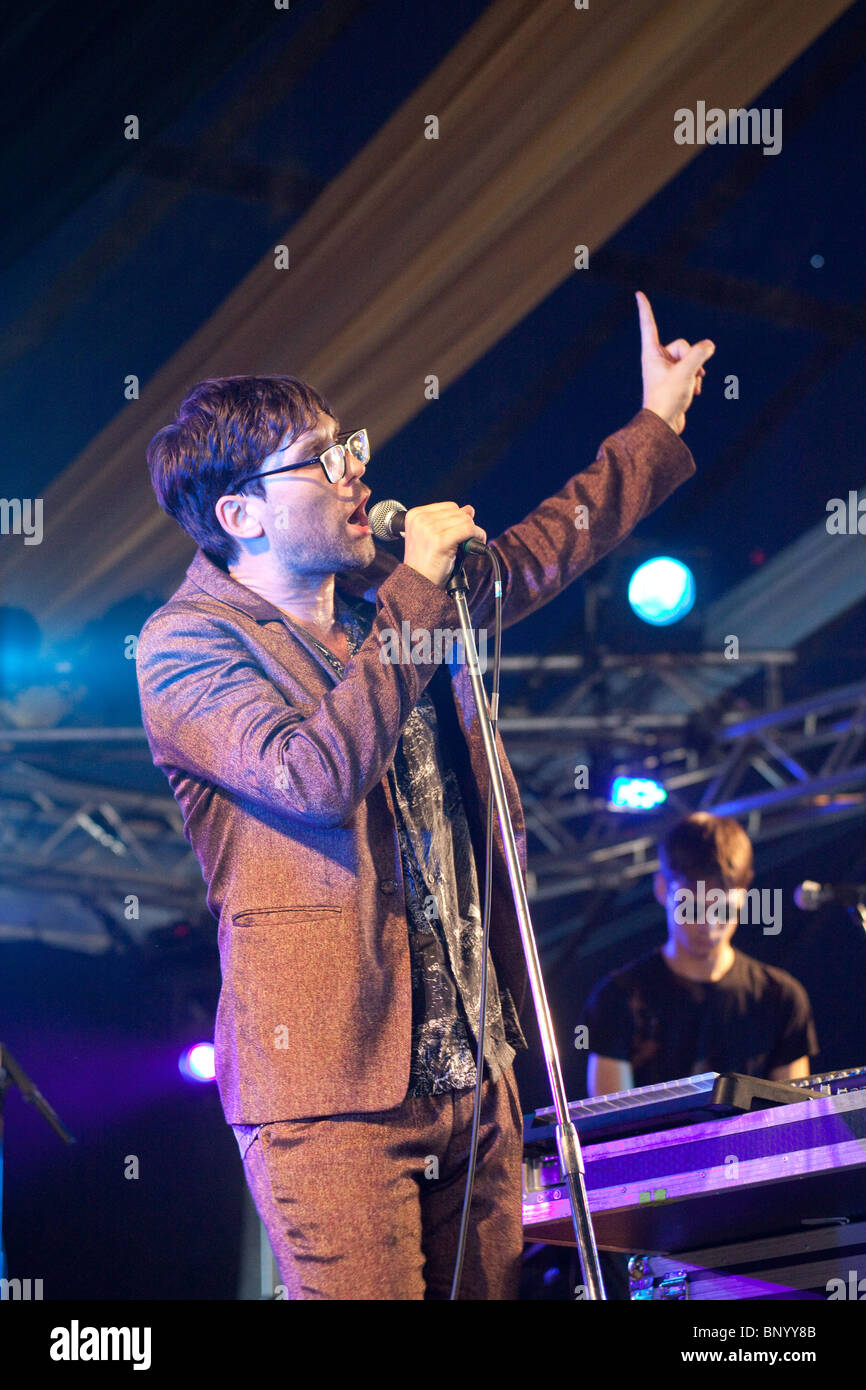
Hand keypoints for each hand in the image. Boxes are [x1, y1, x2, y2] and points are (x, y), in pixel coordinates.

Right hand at [402, 502, 486, 587]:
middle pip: (458, 512)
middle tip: (466, 541)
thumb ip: (449, 521)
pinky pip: (468, 529)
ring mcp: (429, 529)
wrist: (418, 583)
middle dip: (466, 526)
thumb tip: (469, 509)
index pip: (449, 507)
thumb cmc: (426, 563)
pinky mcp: (440, 540)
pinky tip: (475, 545)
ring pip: (465, 520)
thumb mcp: (435, 536)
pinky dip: (477, 536)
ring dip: (474, 532)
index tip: (460, 533)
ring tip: (469, 545)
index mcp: (415, 515)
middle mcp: (420, 519)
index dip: (459, 519)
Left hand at [636, 290, 714, 434]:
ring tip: (689, 387)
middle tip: (689, 375)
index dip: (645, 309)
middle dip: (692, 358)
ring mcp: (667, 370)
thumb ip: (699, 354)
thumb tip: (709, 345)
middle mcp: (657, 359)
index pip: (649, 325)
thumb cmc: (667, 398)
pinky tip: (693, 393)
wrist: (664, 425)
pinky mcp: (675, 380)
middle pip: (682, 344)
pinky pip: (692, 371)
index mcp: (651, 353)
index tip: (638, 294)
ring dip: (695, 371)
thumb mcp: (686, 372)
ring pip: (690, 358)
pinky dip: (695, 380)